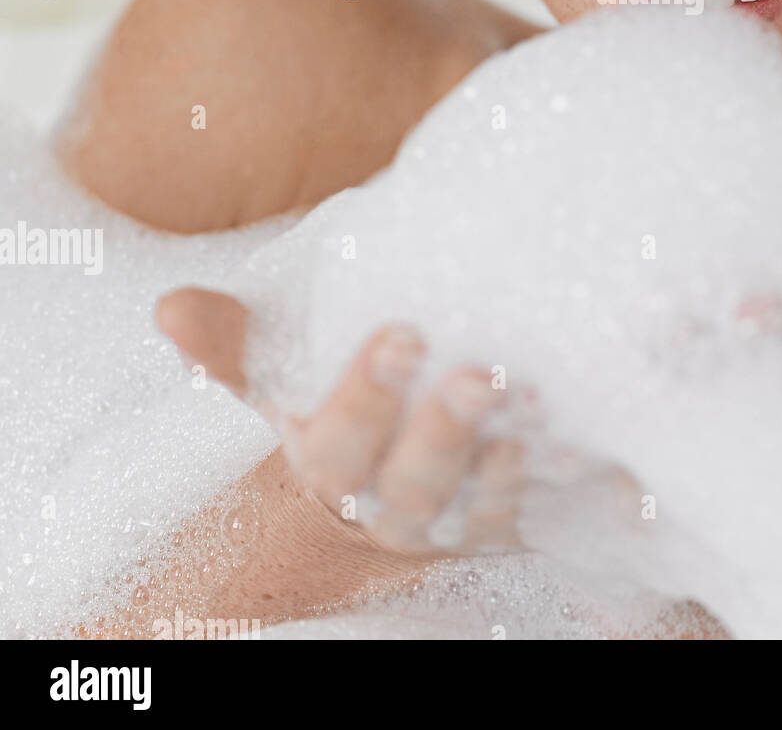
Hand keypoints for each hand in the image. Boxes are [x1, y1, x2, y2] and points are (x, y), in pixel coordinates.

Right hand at [156, 288, 526, 555]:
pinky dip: (546, 472)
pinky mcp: (506, 518)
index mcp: (331, 466)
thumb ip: (231, 343)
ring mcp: (454, 517)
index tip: (400, 336)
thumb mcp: (281, 378)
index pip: (339, 446)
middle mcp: (391, 504)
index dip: (365, 399)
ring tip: (526, 397)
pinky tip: (566, 434)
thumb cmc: (332, 415)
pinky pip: (528, 507)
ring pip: (474, 500)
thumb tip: (170, 307)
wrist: (381, 490)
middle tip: (476, 373)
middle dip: (442, 430)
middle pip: (413, 482)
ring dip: (501, 454)